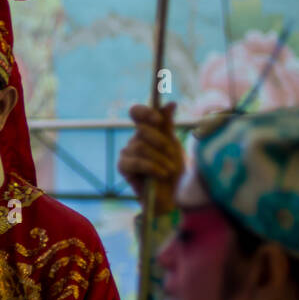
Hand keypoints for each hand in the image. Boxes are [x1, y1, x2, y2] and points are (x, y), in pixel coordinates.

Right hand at [118, 102, 181, 216]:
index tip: (159, 120)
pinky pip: (135, 161)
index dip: (145, 112)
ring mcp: (127, 152)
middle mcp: (134, 139)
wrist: (173, 196)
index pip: (136, 112)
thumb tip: (170, 103)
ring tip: (170, 170)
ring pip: (140, 146)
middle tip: (172, 155)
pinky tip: (161, 174)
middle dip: (161, 142)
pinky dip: (151, 167)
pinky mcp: (123, 167)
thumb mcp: (174, 145)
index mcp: (146, 130)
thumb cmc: (174, 170)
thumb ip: (169, 125)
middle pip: (142, 130)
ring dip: (159, 158)